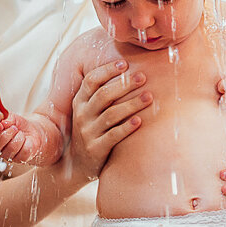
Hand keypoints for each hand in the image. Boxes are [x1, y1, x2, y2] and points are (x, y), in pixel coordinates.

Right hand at [0, 113, 58, 165]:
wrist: (32, 132)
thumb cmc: (19, 125)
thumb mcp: (12, 117)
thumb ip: (6, 118)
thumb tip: (2, 121)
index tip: (0, 125)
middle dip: (7, 134)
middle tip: (14, 128)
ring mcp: (7, 155)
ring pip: (11, 148)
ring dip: (18, 137)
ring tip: (21, 134)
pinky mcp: (19, 159)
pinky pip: (22, 152)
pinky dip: (26, 143)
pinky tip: (25, 141)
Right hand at [66, 60, 149, 182]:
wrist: (76, 163)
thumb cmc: (89, 130)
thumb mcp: (87, 111)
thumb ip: (100, 94)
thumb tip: (124, 69)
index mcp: (79, 102)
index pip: (91, 81)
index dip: (107, 70)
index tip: (124, 63)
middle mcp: (82, 115)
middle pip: (103, 95)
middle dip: (124, 84)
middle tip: (143, 76)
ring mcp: (88, 133)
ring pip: (111, 115)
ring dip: (131, 104)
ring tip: (149, 97)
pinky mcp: (96, 149)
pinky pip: (113, 136)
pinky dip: (127, 127)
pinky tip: (140, 121)